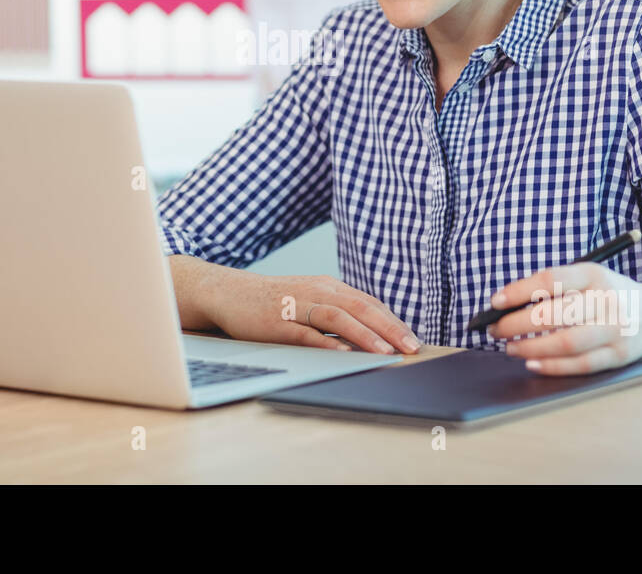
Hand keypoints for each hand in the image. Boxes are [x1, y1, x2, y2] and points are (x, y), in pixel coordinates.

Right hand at [202, 268, 420, 354]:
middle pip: (361, 307)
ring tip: (386, 352)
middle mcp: (317, 291)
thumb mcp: (308, 299)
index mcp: (328, 286)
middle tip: (412, 347)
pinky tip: (343, 354)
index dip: (393, 321)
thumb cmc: (272, 301)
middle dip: (390, 328)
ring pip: (338, 317)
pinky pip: (307, 332)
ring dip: (365, 335)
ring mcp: (298, 305)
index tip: (412, 339)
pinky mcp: (278, 321)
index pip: (369, 303)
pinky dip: (326, 342)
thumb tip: (368, 333)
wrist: (229, 292)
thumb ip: (334, 311)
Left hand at [485, 262, 641, 374]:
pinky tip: (531, 363)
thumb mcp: (588, 279)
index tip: (494, 302)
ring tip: (509, 348)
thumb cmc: (607, 295)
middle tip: (495, 329)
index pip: (551, 280)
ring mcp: (615, 329)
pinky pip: (580, 364)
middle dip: (517, 323)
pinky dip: (552, 366)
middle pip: (555, 314)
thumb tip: (506, 305)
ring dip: (531, 347)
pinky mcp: (619, 355)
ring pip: (566, 342)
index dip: (519, 291)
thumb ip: (554, 288)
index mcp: (594, 275)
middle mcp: (607, 300)